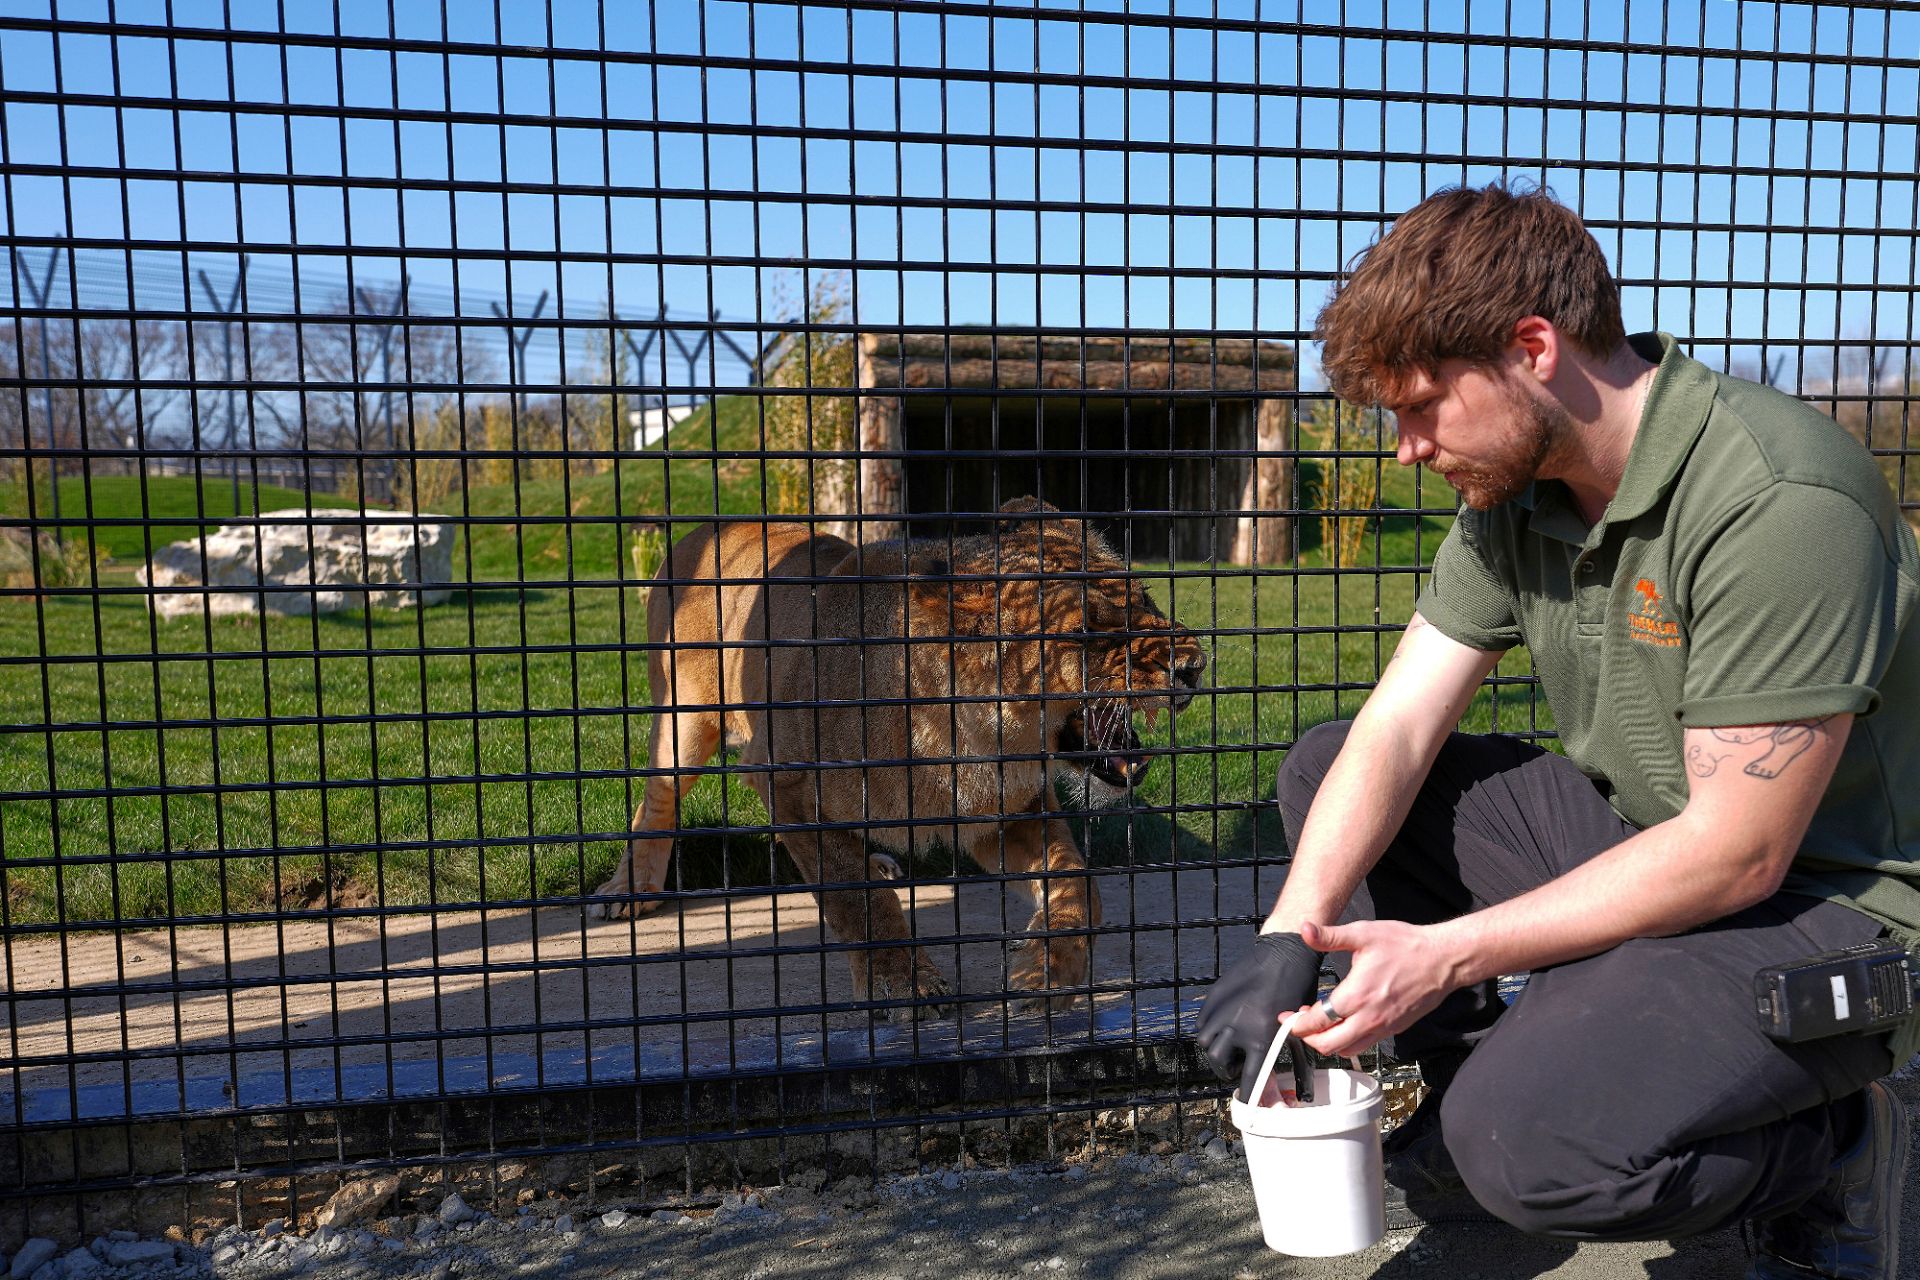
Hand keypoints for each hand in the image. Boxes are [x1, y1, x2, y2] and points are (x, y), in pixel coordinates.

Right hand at [1195, 932, 1321, 1100]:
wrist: (1284, 956)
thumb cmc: (1300, 997)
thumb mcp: (1301, 1034)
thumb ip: (1297, 1068)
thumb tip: (1300, 1100)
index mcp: (1260, 1041)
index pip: (1247, 1082)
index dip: (1248, 1096)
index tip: (1249, 1101)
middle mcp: (1236, 1028)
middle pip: (1219, 1065)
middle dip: (1228, 1070)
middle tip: (1238, 1065)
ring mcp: (1221, 1011)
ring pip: (1205, 1043)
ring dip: (1217, 1049)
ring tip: (1230, 1043)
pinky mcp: (1212, 997)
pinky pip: (1202, 1022)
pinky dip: (1210, 1028)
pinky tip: (1226, 1024)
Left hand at [1284, 919, 1464, 1057]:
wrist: (1442, 960)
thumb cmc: (1405, 945)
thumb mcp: (1364, 934)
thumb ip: (1330, 936)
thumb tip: (1305, 929)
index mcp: (1357, 995)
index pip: (1318, 1021)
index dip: (1296, 1023)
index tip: (1286, 1018)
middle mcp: (1369, 1017)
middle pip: (1328, 1045)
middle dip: (1308, 1038)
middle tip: (1299, 1024)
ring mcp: (1383, 1026)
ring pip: (1347, 1050)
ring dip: (1328, 1042)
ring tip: (1319, 1025)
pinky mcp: (1394, 1029)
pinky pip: (1365, 1045)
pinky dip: (1348, 1042)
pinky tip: (1343, 1024)